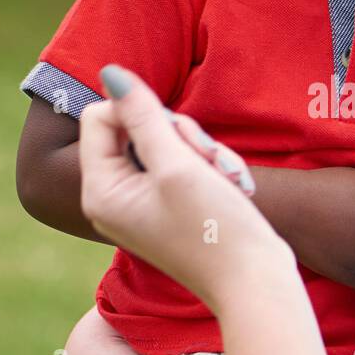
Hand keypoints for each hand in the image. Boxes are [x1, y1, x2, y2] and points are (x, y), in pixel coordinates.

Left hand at [78, 65, 293, 312]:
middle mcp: (113, 199)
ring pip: (163, 143)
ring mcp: (141, 205)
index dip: (140, 112)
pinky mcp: (168, 208)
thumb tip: (110, 72)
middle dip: (177, 134)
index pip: (100, 116)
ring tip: (225, 177)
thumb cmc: (215, 228)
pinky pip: (180, 165)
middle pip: (132, 128)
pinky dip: (207, 168)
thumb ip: (143, 115)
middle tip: (207, 160)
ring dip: (200, 151)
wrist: (255, 283)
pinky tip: (231, 185)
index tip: (176, 135)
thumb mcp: (178, 164)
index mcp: (100, 192)